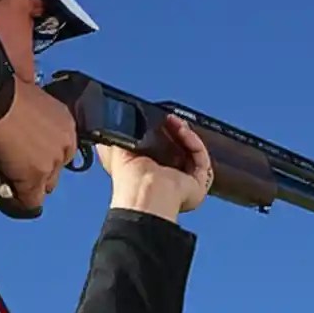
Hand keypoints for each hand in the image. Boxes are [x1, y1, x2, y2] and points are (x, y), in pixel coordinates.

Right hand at [0, 80, 75, 210]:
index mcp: (66, 122)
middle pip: (57, 170)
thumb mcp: (32, 96)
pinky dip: (20, 201)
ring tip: (10, 179)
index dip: (45, 155)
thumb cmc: (4, 88)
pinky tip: (10, 198)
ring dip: (29, 184)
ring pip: (45, 186)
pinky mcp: (35, 177)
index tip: (31, 156)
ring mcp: (52, 162)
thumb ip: (35, 111)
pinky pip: (31, 200)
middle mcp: (65, 143)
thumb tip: (27, 105)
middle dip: (41, 171)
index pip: (63, 150)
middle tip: (19, 168)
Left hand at [99, 114, 213, 222]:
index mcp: (148, 176)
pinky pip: (200, 157)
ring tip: (174, 121)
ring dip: (184, 134)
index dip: (161, 134)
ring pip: (191, 152)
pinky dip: (193, 141)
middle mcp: (167, 181)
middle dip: (175, 132)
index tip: (158, 121)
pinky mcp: (198, 181)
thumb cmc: (128, 181)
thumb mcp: (116, 150)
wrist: (142, 193)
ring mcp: (184, 181)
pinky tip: (182, 130)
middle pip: (179, 150)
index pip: (159, 151)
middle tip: (168, 119)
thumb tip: (112, 120)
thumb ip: (118, 135)